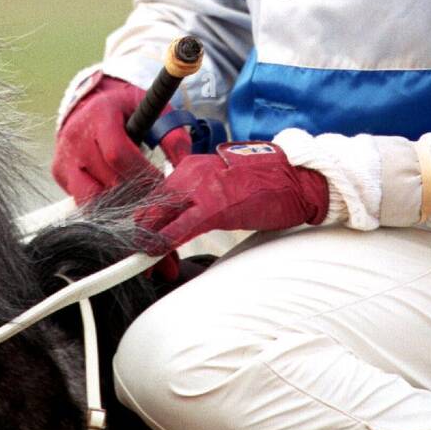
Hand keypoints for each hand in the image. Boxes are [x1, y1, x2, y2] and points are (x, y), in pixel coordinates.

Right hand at [51, 71, 191, 201]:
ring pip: (91, 196)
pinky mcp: (59, 172)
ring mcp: (64, 157)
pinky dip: (102, 205)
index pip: (118, 153)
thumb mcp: (152, 110)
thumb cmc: (125, 109)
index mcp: (100, 116)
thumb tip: (184, 165)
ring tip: (137, 204)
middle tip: (155, 201)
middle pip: (106, 179)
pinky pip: (81, 199)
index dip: (142, 173)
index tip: (162, 184)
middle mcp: (76, 137)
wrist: (89, 104)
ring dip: (117, 205)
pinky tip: (118, 201)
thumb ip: (172, 134)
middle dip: (135, 194)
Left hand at [133, 141, 329, 253]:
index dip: (145, 220)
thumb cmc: (264, 184)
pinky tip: (155, 255)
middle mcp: (191, 173)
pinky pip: (180, 227)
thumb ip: (198, 196)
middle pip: (151, 205)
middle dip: (141, 232)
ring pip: (160, 216)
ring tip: (140, 262)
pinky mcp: (215, 206)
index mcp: (192, 167)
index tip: (139, 238)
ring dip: (148, 241)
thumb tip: (181, 219)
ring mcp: (201, 188)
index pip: (156, 195)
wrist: (295, 178)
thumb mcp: (222, 185)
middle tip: (135, 257)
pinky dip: (164, 242)